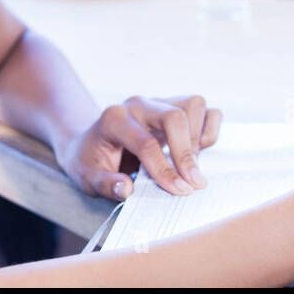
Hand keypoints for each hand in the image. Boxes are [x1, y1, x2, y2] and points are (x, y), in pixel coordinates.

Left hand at [59, 95, 221, 200]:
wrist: (90, 142)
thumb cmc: (90, 160)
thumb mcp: (85, 177)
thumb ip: (104, 184)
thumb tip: (126, 189)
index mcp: (114, 119)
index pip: (146, 143)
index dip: (164, 169)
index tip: (180, 191)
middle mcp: (139, 104)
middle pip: (174, 116)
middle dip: (186, 153)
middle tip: (194, 183)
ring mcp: (159, 102)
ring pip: (193, 105)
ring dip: (198, 138)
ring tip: (192, 167)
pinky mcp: (174, 106)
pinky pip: (204, 109)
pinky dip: (208, 129)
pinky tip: (198, 151)